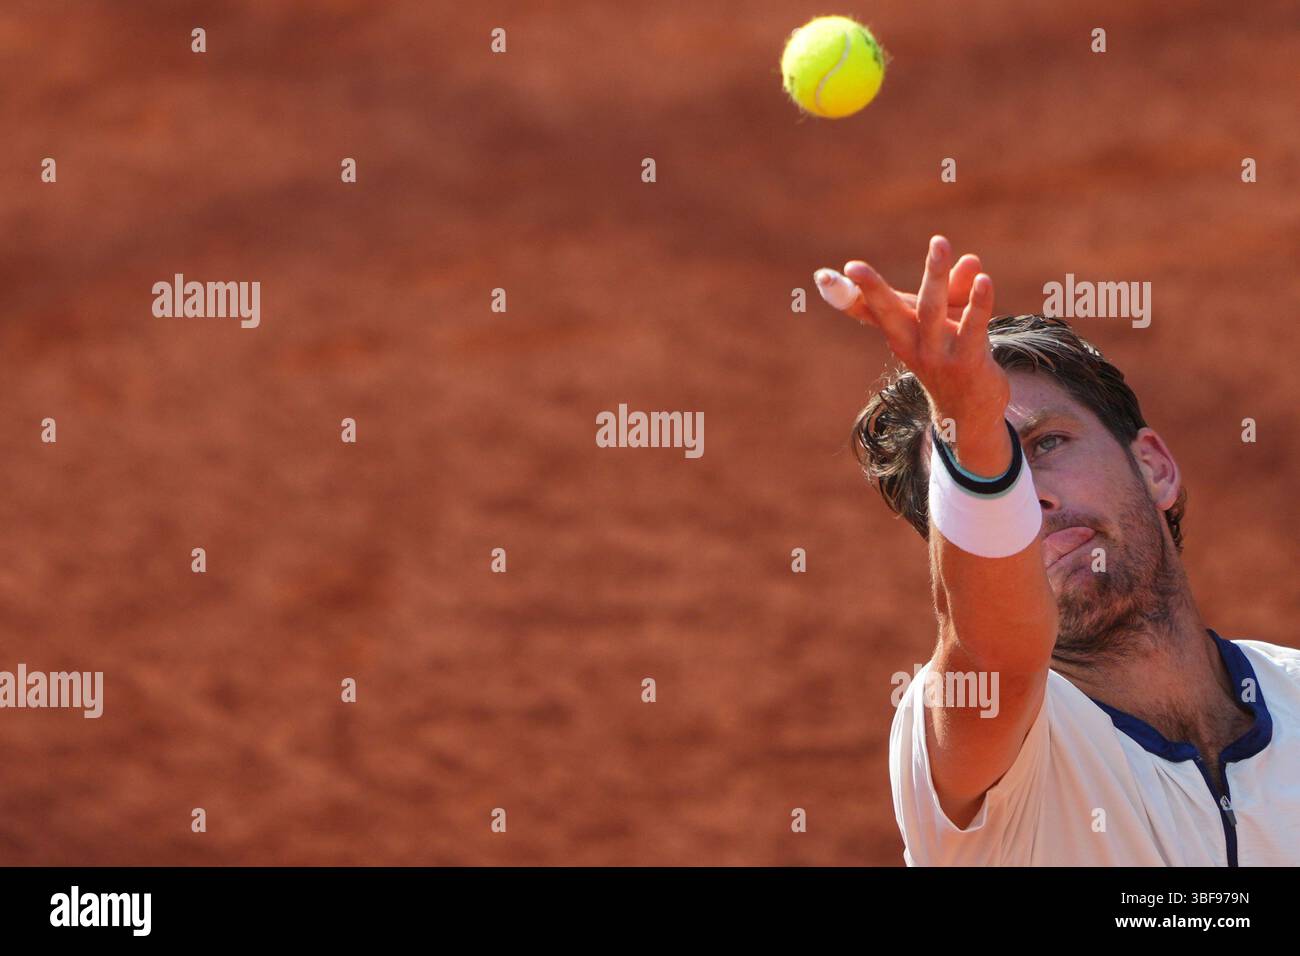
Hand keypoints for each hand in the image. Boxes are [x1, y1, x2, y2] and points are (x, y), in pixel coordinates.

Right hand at [817, 235, 1010, 472]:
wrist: (969, 411)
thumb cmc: (952, 355)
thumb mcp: (950, 320)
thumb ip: (957, 287)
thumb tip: (970, 260)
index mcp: (897, 333)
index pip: (866, 311)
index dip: (845, 295)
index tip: (823, 277)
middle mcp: (910, 344)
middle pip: (888, 311)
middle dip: (872, 288)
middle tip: (853, 267)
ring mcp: (936, 355)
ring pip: (932, 310)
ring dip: (935, 275)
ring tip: (938, 243)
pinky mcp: (967, 362)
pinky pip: (972, 328)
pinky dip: (978, 303)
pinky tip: (983, 281)